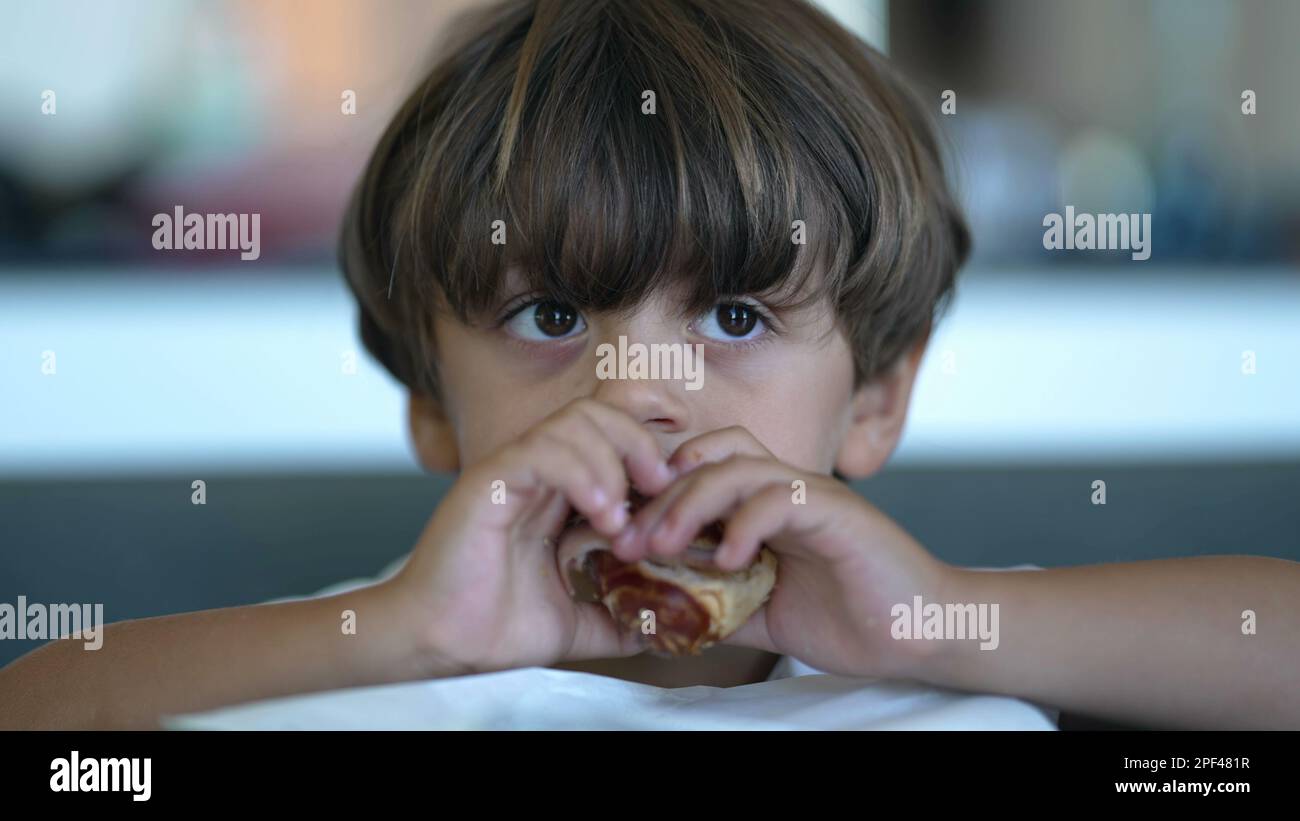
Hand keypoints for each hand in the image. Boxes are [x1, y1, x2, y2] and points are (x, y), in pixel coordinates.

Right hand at [390, 398, 676, 675]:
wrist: (441, 646)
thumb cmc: (496, 630)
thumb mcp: (579, 625)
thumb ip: (619, 618)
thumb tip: (663, 628)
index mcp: (557, 493)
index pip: (608, 435)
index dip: (646, 452)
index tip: (669, 497)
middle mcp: (536, 472)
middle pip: (598, 414)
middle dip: (637, 443)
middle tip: (656, 489)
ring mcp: (512, 471)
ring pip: (574, 422)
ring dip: (611, 461)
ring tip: (618, 516)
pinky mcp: (490, 480)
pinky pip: (543, 449)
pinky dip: (582, 472)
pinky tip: (600, 513)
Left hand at [610, 426, 950, 678]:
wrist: (921, 633)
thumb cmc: (851, 618)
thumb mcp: (763, 615)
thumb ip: (718, 607)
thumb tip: (661, 618)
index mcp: (765, 506)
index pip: (700, 471)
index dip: (657, 496)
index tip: (622, 537)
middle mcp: (784, 489)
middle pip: (707, 460)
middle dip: (658, 499)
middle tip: (626, 541)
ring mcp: (810, 494)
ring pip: (737, 467)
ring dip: (691, 503)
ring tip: (662, 546)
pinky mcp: (836, 510)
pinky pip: (779, 497)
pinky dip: (745, 523)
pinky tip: (727, 560)